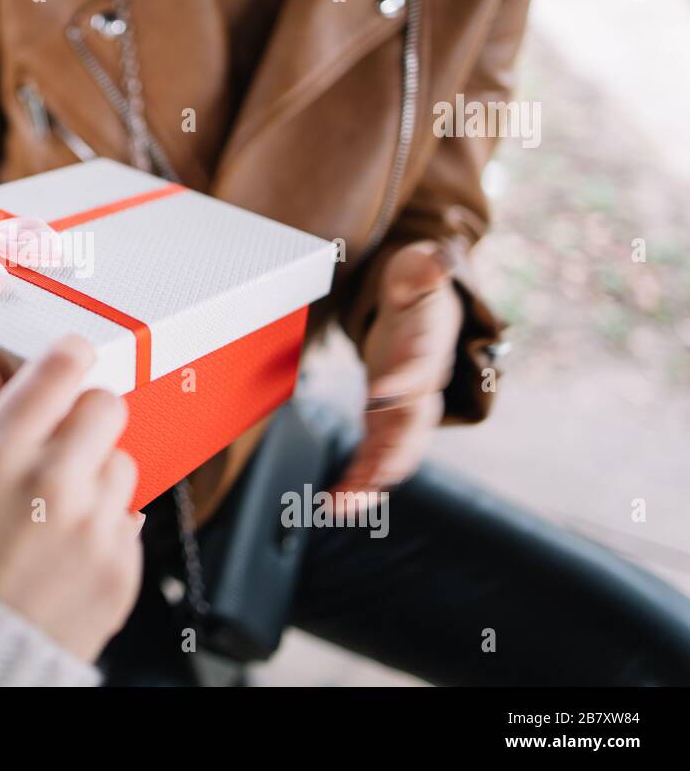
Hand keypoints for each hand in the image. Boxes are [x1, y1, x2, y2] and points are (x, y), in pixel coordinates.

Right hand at [0, 336, 143, 661]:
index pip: (63, 366)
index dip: (66, 360)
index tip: (65, 365)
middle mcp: (50, 484)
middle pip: (106, 404)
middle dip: (85, 417)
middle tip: (60, 445)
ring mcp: (92, 528)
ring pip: (122, 462)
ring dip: (96, 477)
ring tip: (54, 512)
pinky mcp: (121, 567)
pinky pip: (130, 519)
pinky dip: (104, 529)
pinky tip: (65, 549)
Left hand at [339, 241, 462, 500]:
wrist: (425, 311)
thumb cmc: (419, 290)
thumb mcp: (421, 271)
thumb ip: (425, 270)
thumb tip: (435, 264)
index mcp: (427, 349)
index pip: (420, 369)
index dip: (402, 382)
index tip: (377, 396)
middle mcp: (422, 388)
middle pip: (413, 425)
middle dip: (392, 451)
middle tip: (371, 474)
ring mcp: (406, 410)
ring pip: (394, 453)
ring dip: (370, 481)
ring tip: (342, 505)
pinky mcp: (386, 423)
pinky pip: (375, 458)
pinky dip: (359, 483)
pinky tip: (336, 504)